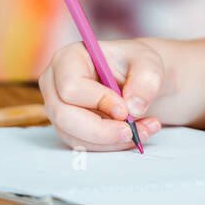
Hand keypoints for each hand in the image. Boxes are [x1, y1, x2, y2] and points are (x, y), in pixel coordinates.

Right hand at [38, 38, 164, 150]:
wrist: (137, 79)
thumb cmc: (135, 64)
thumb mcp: (149, 63)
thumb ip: (146, 80)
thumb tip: (132, 107)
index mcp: (68, 58)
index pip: (71, 86)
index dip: (98, 101)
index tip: (124, 110)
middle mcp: (55, 84)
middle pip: (65, 116)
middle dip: (102, 131)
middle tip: (131, 132)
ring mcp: (58, 108)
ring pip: (75, 136)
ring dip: (111, 141)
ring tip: (144, 129)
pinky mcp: (68, 128)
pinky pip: (84, 145)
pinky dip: (111, 145)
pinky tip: (135, 134)